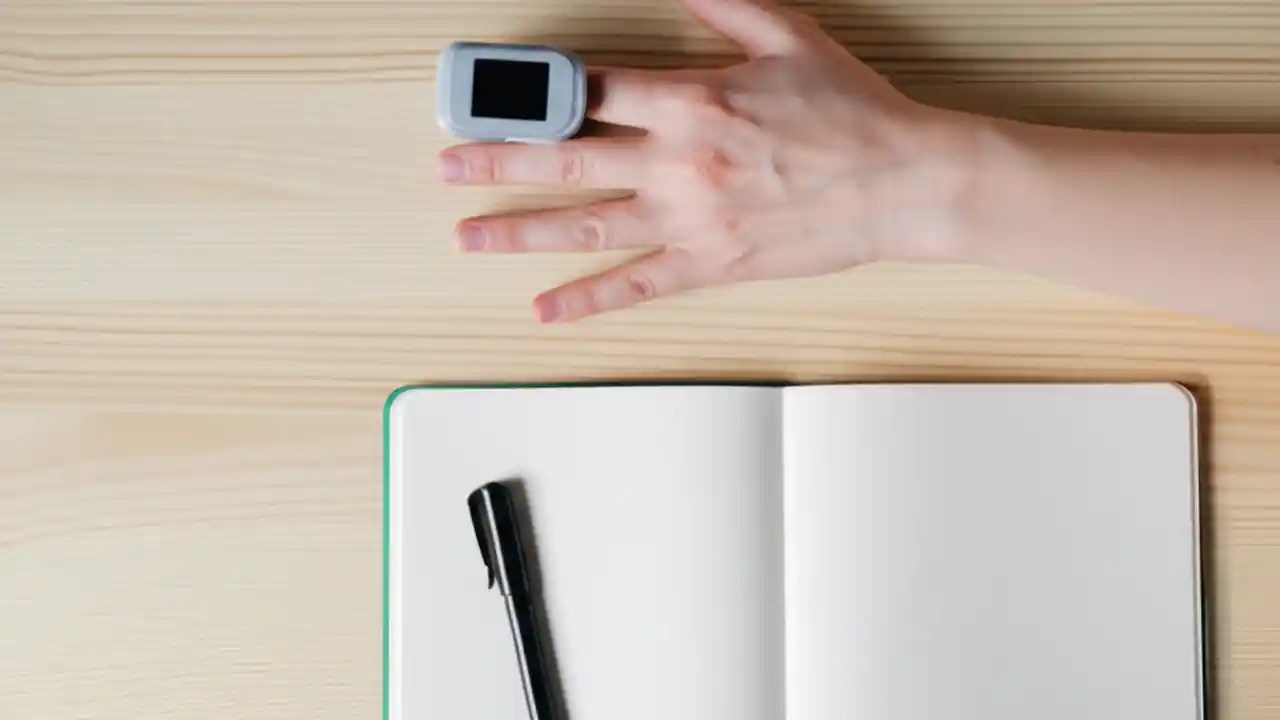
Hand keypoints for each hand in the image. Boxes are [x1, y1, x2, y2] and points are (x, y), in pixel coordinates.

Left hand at [438, 0, 977, 321]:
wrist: (903, 183)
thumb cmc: (851, 112)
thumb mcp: (788, 33)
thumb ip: (721, 3)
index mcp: (692, 99)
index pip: (592, 90)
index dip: (534, 91)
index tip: (489, 95)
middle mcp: (679, 162)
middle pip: (567, 159)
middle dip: (498, 160)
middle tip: (448, 165)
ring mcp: (691, 220)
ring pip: (587, 226)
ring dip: (519, 231)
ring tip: (468, 235)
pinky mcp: (712, 265)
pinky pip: (638, 287)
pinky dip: (589, 301)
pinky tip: (545, 310)